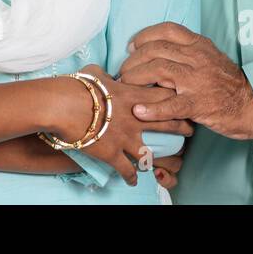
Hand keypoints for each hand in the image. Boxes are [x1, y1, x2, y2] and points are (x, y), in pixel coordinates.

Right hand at [52, 64, 193, 185]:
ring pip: (151, 152)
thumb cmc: (77, 85)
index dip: (176, 98)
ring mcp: (125, 138)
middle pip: (168, 123)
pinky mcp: (112, 154)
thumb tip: (105, 74)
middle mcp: (135, 118)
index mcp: (133, 95)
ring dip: (159, 159)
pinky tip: (133, 181)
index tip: (182, 100)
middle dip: (182, 127)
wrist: (63, 106)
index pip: (164, 95)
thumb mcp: (95, 73)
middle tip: (189, 130)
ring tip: (166, 163)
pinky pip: (127, 170)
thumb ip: (106, 75)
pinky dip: (131, 177)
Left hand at [119, 22, 252, 140]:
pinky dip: (152, 108)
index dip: (144, 35)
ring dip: (136, 77)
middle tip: (124, 70)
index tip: (132, 46)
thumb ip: (187, 50)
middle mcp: (198, 58)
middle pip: (156, 50)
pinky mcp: (200, 104)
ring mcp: (198, 81)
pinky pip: (172, 105)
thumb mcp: (210, 56)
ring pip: (159, 70)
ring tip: (126, 84)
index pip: (167, 30)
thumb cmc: (227, 82)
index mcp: (200, 45)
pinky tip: (139, 110)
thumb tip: (155, 48)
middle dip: (133, 59)